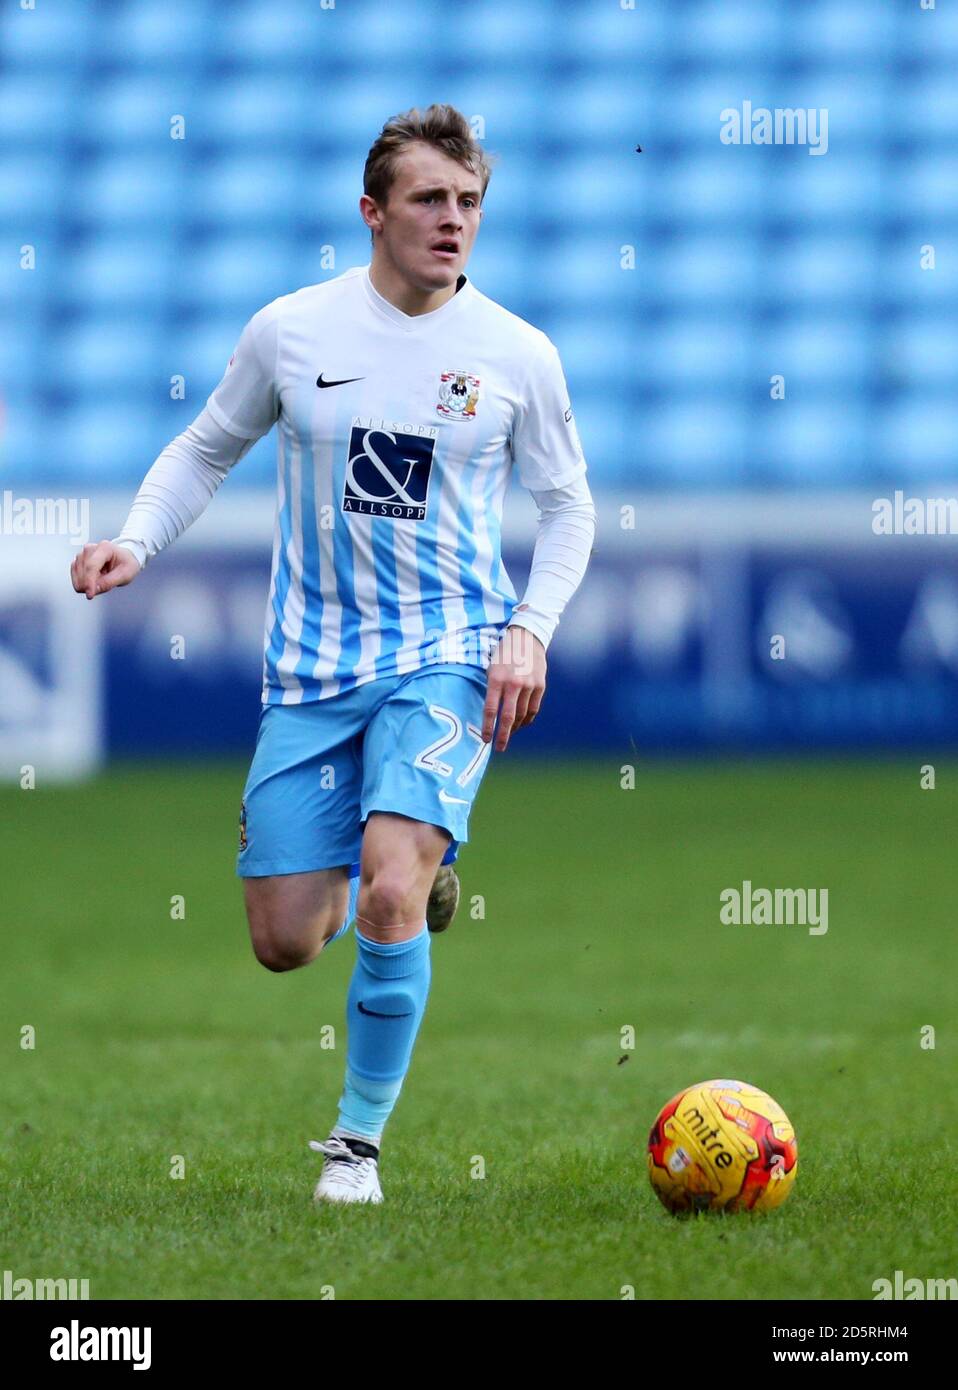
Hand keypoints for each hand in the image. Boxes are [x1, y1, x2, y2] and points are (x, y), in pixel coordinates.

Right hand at [70, 541, 140, 599]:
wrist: (123, 559)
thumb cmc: (126, 564)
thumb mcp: (125, 575)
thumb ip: (110, 582)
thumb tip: (95, 589)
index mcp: (104, 548)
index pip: (91, 566)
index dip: (89, 582)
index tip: (90, 594)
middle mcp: (90, 549)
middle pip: (84, 573)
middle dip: (93, 585)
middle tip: (107, 583)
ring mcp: (82, 555)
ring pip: (78, 577)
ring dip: (90, 584)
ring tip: (103, 579)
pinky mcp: (77, 562)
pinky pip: (75, 578)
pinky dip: (84, 584)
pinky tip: (95, 581)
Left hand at [482, 623, 545, 751]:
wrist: (526, 638)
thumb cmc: (504, 654)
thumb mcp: (491, 668)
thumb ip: (491, 689)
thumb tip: (490, 714)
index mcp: (496, 679)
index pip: (490, 710)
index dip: (487, 727)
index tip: (486, 739)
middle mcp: (513, 683)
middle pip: (507, 717)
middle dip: (503, 736)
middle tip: (499, 747)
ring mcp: (528, 685)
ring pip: (521, 715)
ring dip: (515, 727)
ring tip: (509, 733)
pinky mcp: (540, 686)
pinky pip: (533, 709)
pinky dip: (527, 719)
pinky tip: (521, 723)